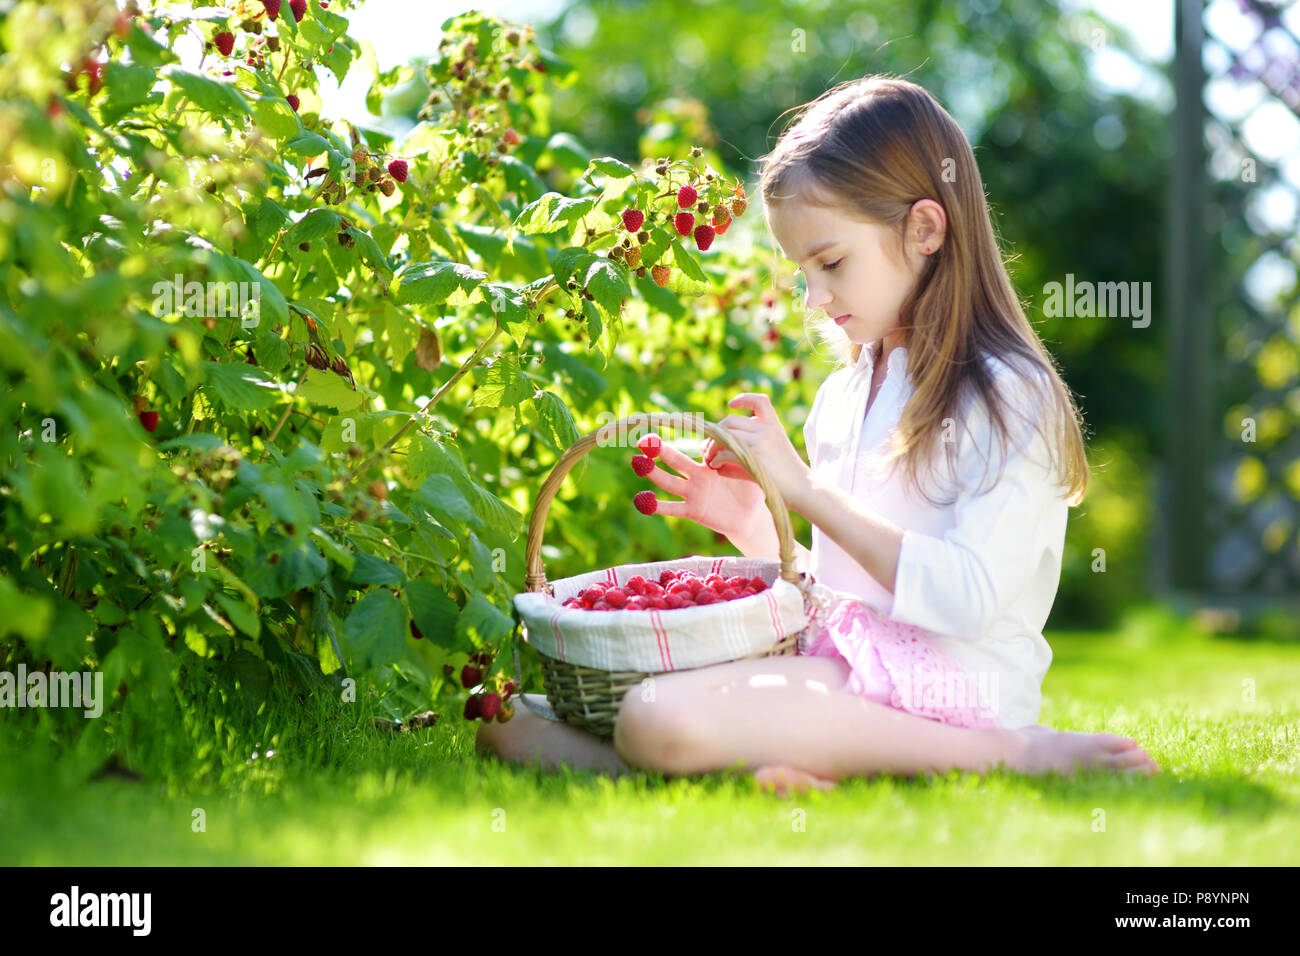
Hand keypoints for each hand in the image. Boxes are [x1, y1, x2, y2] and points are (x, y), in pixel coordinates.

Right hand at [631, 439, 768, 539]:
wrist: (751, 518)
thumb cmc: (751, 490)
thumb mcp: (751, 470)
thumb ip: (745, 456)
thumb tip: (744, 438)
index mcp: (710, 463)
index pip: (696, 447)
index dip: (687, 439)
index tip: (677, 425)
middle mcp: (697, 476)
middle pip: (675, 461)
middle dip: (659, 450)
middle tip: (643, 440)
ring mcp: (693, 494)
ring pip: (669, 482)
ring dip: (653, 473)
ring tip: (637, 463)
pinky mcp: (693, 511)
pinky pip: (673, 508)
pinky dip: (658, 506)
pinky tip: (643, 501)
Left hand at [704, 393, 812, 512]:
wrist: (804, 490)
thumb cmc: (786, 479)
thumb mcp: (769, 458)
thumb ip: (745, 452)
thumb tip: (712, 455)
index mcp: (774, 427)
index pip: (760, 401)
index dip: (744, 398)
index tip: (731, 404)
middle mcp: (767, 430)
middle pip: (731, 420)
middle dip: (715, 432)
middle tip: (708, 448)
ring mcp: (761, 442)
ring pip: (725, 435)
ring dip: (711, 446)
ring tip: (710, 458)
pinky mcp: (755, 457)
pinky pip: (726, 452)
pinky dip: (716, 459)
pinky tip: (716, 466)